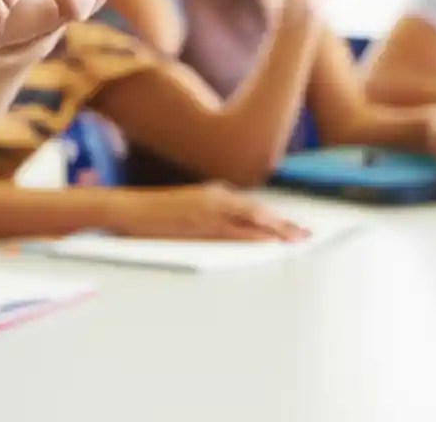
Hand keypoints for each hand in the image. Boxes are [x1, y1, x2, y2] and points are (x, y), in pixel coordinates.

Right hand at [107, 183, 308, 240]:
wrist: (127, 209)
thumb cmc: (154, 215)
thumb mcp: (188, 209)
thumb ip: (211, 217)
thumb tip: (229, 232)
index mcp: (215, 194)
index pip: (254, 207)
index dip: (277, 218)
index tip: (295, 227)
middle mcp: (216, 198)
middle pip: (259, 212)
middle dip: (284, 224)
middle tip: (308, 235)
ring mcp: (208, 210)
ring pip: (251, 220)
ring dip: (276, 230)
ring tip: (297, 240)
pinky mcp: (198, 223)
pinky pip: (233, 232)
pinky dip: (253, 236)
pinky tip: (268, 242)